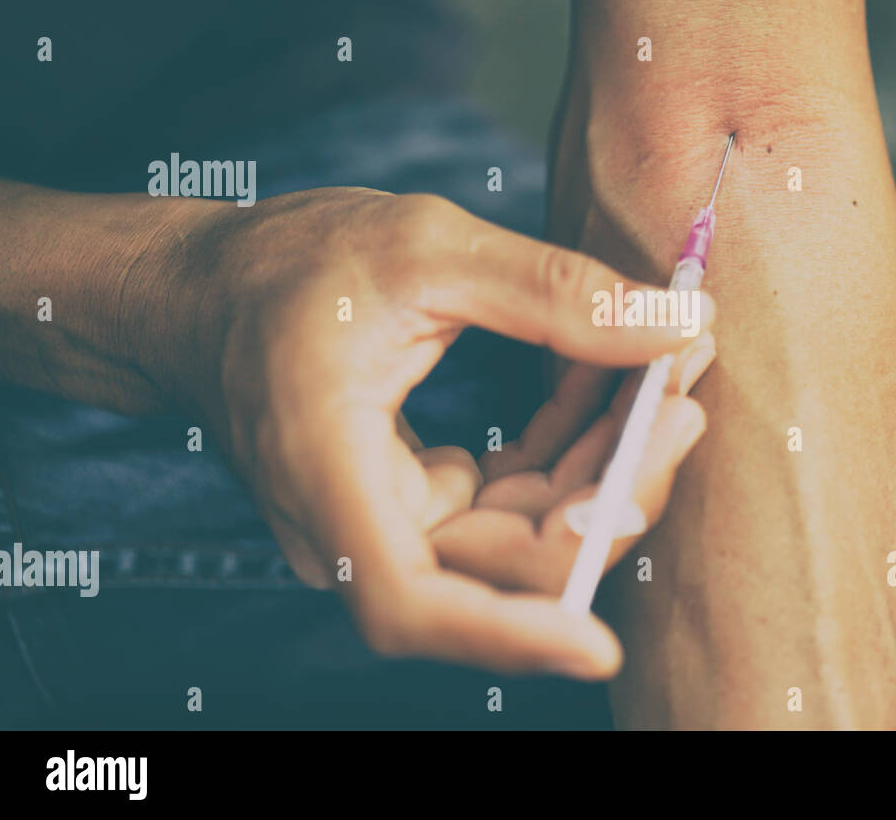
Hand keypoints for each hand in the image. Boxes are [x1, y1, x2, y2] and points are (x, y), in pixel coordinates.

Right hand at [173, 187, 713, 677]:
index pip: (413, 605)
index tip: (598, 646)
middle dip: (613, 487)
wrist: (212, 290)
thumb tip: (681, 324)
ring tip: (671, 372)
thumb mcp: (425, 249)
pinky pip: (520, 493)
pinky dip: (575, 443)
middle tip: (683, 396)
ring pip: (530, 529)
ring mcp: (394, 523)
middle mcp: (358, 530)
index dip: (508, 637)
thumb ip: (555, 293)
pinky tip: (615, 378)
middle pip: (507, 564)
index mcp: (328, 479)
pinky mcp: (425, 500)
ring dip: (609, 458)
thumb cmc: (289, 265)